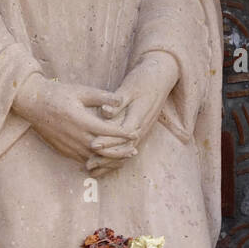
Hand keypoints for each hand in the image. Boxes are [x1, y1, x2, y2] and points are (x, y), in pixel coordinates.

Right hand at [13, 74, 123, 166]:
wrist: (34, 103)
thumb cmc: (59, 94)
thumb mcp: (81, 91)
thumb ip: (102, 97)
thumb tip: (121, 100)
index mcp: (81, 120)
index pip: (107, 131)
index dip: (123, 134)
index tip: (135, 133)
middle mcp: (75, 136)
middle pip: (103, 150)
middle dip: (121, 151)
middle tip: (134, 150)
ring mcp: (69, 146)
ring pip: (94, 158)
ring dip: (110, 159)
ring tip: (124, 157)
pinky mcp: (64, 150)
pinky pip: (83, 160)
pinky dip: (97, 161)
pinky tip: (106, 159)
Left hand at [85, 52, 177, 172]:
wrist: (160, 78)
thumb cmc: (143, 80)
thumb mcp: (129, 87)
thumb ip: (117, 101)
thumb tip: (106, 111)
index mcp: (138, 116)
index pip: (122, 134)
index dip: (108, 141)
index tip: (93, 145)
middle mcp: (141, 128)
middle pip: (123, 149)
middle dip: (106, 157)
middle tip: (88, 164)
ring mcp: (142, 131)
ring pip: (125, 152)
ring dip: (109, 162)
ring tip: (92, 169)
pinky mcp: (139, 132)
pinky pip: (127, 149)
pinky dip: (115, 158)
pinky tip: (102, 164)